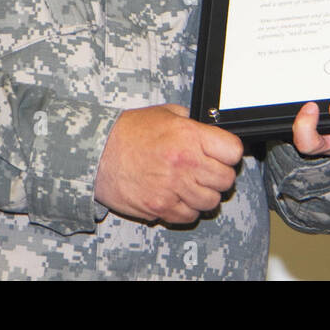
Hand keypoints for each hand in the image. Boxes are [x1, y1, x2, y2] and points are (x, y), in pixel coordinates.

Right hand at [94, 104, 243, 224]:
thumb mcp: (165, 113)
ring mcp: (173, 187)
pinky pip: (189, 216)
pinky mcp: (160, 207)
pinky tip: (177, 196)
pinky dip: (187, 210)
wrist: (96, 153)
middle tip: (206, 172)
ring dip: (204, 195)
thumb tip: (211, 133)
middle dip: (219, 176)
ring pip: (211, 202)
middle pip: (226, 180)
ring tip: (190, 185)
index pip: (233, 151)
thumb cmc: (128, 132)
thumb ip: (192, 123)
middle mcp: (185, 162)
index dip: (229, 154)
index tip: (223, 155)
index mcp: (189, 136)